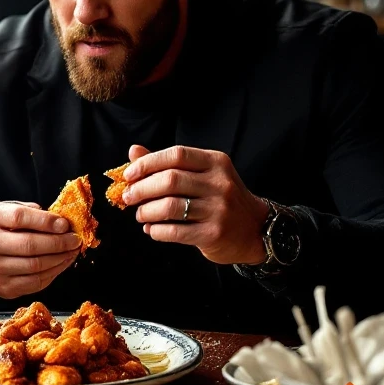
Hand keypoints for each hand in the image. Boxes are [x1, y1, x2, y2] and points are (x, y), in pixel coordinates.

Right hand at [0, 200, 80, 298]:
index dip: (45, 221)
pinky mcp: (3, 286)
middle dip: (58, 243)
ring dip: (60, 258)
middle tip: (74, 239)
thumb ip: (33, 212)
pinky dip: (54, 272)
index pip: (19, 217)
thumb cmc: (6, 229)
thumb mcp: (13, 210)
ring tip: (71, 251)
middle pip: (28, 244)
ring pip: (35, 265)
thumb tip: (60, 223)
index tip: (64, 224)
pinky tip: (62, 263)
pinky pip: (35, 282)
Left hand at [121, 144, 266, 264]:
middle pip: (170, 180)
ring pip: (169, 207)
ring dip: (146, 212)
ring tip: (140, 215)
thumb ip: (167, 164)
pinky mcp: (214, 233)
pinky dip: (156, 231)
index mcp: (216, 162)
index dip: (147, 163)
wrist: (255, 229)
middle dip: (141, 189)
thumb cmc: (219, 199)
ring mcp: (219, 209)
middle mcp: (220, 183)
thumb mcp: (201, 175)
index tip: (128, 175)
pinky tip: (151, 230)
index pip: (176, 155)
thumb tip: (133, 151)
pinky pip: (175, 231)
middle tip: (128, 197)